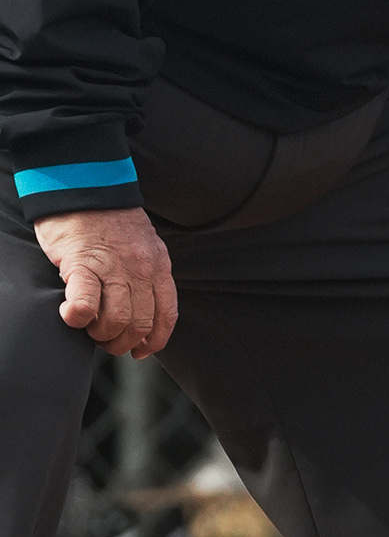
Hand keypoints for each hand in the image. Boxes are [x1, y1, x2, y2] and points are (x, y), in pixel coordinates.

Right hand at [33, 207, 177, 357]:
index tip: (141, 351)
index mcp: (159, 265)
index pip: (167, 314)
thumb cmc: (110, 221)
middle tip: (106, 341)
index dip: (155, 340)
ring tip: (88, 329)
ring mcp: (113, 266)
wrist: (86, 186)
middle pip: (142, 323)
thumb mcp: (143, 246)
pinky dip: (80, 317)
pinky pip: (86, 302)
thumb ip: (147, 274)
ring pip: (117, 319)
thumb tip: (143, 309)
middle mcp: (141, 269)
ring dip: (101, 334)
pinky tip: (72, 316)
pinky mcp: (82, 263)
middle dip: (123, 342)